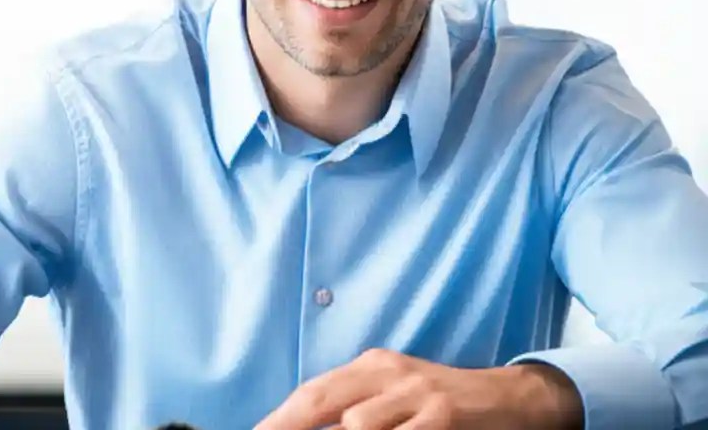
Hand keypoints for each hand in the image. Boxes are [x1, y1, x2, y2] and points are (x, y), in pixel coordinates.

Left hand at [254, 348, 582, 429]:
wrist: (510, 397)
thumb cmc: (441, 402)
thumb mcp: (395, 393)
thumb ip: (353, 405)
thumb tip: (304, 424)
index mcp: (370, 366)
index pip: (312, 391)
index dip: (279, 418)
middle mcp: (388, 373)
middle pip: (323, 402)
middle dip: (289, 427)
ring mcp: (416, 394)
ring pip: (357, 425)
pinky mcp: (444, 415)